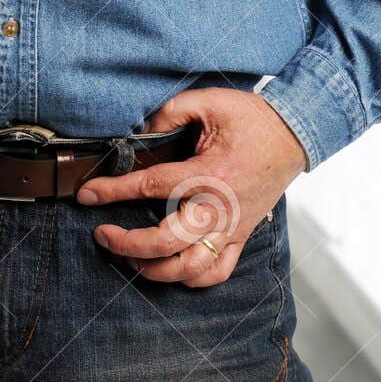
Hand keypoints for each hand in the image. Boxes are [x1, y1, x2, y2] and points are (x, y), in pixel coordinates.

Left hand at [75, 87, 307, 287]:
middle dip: (126, 244)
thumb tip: (138, 129)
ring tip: (131, 258)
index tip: (87, 195)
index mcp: (206, 173)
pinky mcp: (241, 236)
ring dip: (154, 270)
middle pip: (164, 241)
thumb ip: (168, 113)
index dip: (113, 192)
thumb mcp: (208, 101)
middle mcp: (217, 208)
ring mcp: (231, 228)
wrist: (293, 133)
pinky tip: (171, 271)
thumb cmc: (252, 118)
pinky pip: (217, 272)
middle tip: (103, 235)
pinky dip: (192, 279)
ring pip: (189, 268)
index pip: (150, 186)